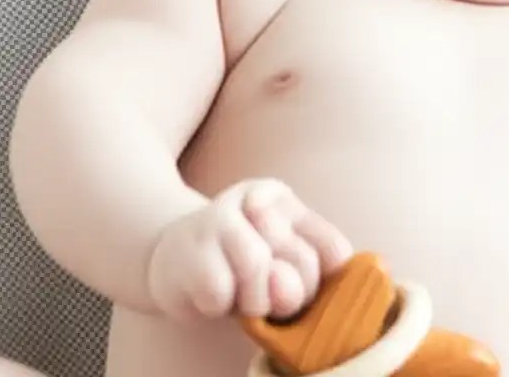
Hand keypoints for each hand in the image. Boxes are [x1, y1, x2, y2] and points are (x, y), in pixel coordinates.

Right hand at [147, 178, 353, 322]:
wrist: (173, 259)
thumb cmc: (237, 266)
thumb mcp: (279, 269)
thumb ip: (300, 279)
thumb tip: (282, 286)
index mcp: (286, 203)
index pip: (335, 251)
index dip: (318, 283)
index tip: (293, 285)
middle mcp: (258, 201)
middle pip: (303, 261)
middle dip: (287, 295)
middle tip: (261, 294)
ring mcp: (220, 217)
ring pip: (257, 266)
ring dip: (251, 301)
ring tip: (236, 297)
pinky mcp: (190, 245)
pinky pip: (219, 291)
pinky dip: (217, 305)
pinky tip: (208, 292)